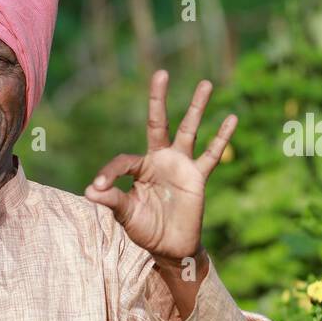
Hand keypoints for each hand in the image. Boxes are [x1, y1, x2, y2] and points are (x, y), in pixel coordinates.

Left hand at [84, 70, 235, 261]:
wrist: (170, 247)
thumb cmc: (145, 229)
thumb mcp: (125, 215)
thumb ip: (111, 200)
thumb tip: (89, 190)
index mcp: (139, 169)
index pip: (123, 161)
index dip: (109, 174)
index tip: (99, 187)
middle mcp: (159, 160)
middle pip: (158, 123)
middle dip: (158, 99)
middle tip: (161, 73)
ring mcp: (180, 165)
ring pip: (189, 130)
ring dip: (197, 107)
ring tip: (205, 83)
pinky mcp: (198, 177)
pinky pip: (212, 155)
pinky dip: (222, 138)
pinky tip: (231, 118)